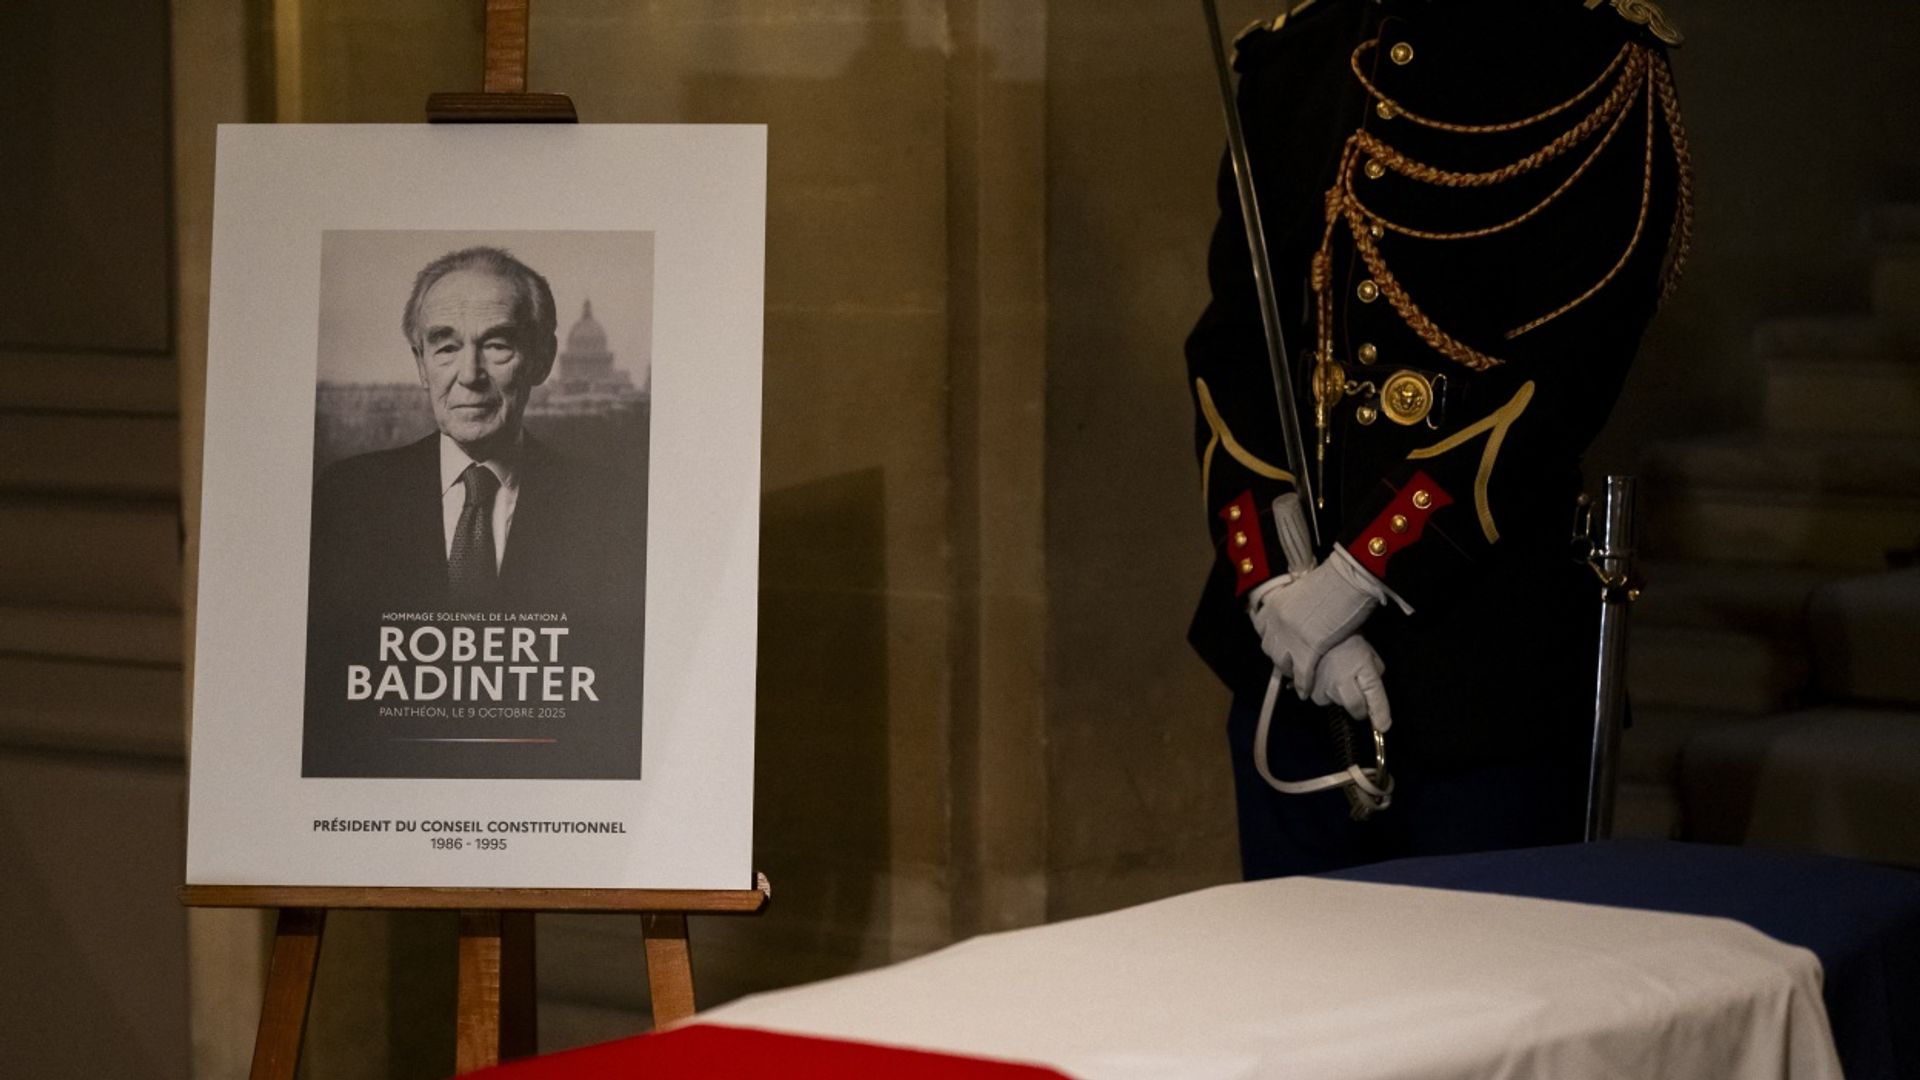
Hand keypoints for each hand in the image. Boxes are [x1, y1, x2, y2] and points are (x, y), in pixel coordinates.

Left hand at [1245, 555, 1383, 695]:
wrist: (1346, 580)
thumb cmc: (1333, 579)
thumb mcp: (1304, 588)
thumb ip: (1296, 602)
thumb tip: (1300, 611)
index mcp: (1275, 603)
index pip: (1262, 628)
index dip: (1270, 638)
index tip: (1276, 644)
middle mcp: (1277, 621)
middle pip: (1270, 648)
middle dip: (1278, 657)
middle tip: (1287, 664)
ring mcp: (1290, 636)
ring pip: (1282, 663)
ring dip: (1289, 672)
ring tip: (1296, 677)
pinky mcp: (1307, 648)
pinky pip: (1301, 674)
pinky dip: (1302, 684)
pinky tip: (1305, 691)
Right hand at [1309, 635, 1392, 732]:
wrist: (1316, 626)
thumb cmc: (1347, 639)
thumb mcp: (1369, 654)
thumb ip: (1374, 675)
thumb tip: (1372, 695)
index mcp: (1363, 669)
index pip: (1375, 698)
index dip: (1380, 715)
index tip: (1383, 727)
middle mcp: (1343, 679)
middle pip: (1354, 707)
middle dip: (1359, 707)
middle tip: (1358, 698)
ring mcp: (1324, 683)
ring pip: (1334, 703)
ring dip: (1338, 697)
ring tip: (1336, 679)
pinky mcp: (1307, 685)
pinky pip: (1318, 697)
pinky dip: (1322, 692)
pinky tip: (1323, 678)